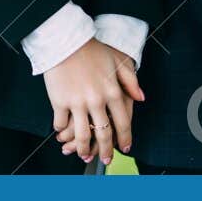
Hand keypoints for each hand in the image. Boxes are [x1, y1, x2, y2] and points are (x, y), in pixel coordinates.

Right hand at [43, 39, 137, 164]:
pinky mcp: (60, 102)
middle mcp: (97, 100)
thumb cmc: (92, 49)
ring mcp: (78, 103)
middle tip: (106, 160)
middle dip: (106, 151)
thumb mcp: (118, 62)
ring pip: (82, 135)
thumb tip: (141, 98)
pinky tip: (62, 133)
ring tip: (83, 155)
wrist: (66, 40)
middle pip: (104, 134)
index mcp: (113, 92)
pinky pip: (61, 124)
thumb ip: (131, 81)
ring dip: (83, 149)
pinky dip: (61, 131)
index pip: (123, 123)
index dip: (125, 138)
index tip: (125, 148)